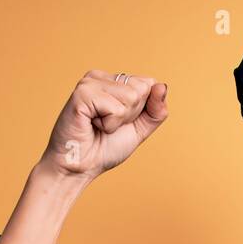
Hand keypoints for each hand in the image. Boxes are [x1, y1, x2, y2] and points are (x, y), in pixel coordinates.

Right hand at [38, 70, 168, 181]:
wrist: (80, 167)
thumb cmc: (105, 148)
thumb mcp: (140, 129)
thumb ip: (155, 110)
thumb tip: (162, 86)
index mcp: (113, 81)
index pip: (148, 84)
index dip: (141, 111)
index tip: (120, 122)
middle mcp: (100, 77)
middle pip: (141, 89)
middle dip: (131, 115)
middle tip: (108, 125)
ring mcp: (89, 82)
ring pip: (131, 97)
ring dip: (119, 121)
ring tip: (99, 125)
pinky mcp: (82, 93)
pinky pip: (116, 108)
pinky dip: (109, 125)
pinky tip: (92, 125)